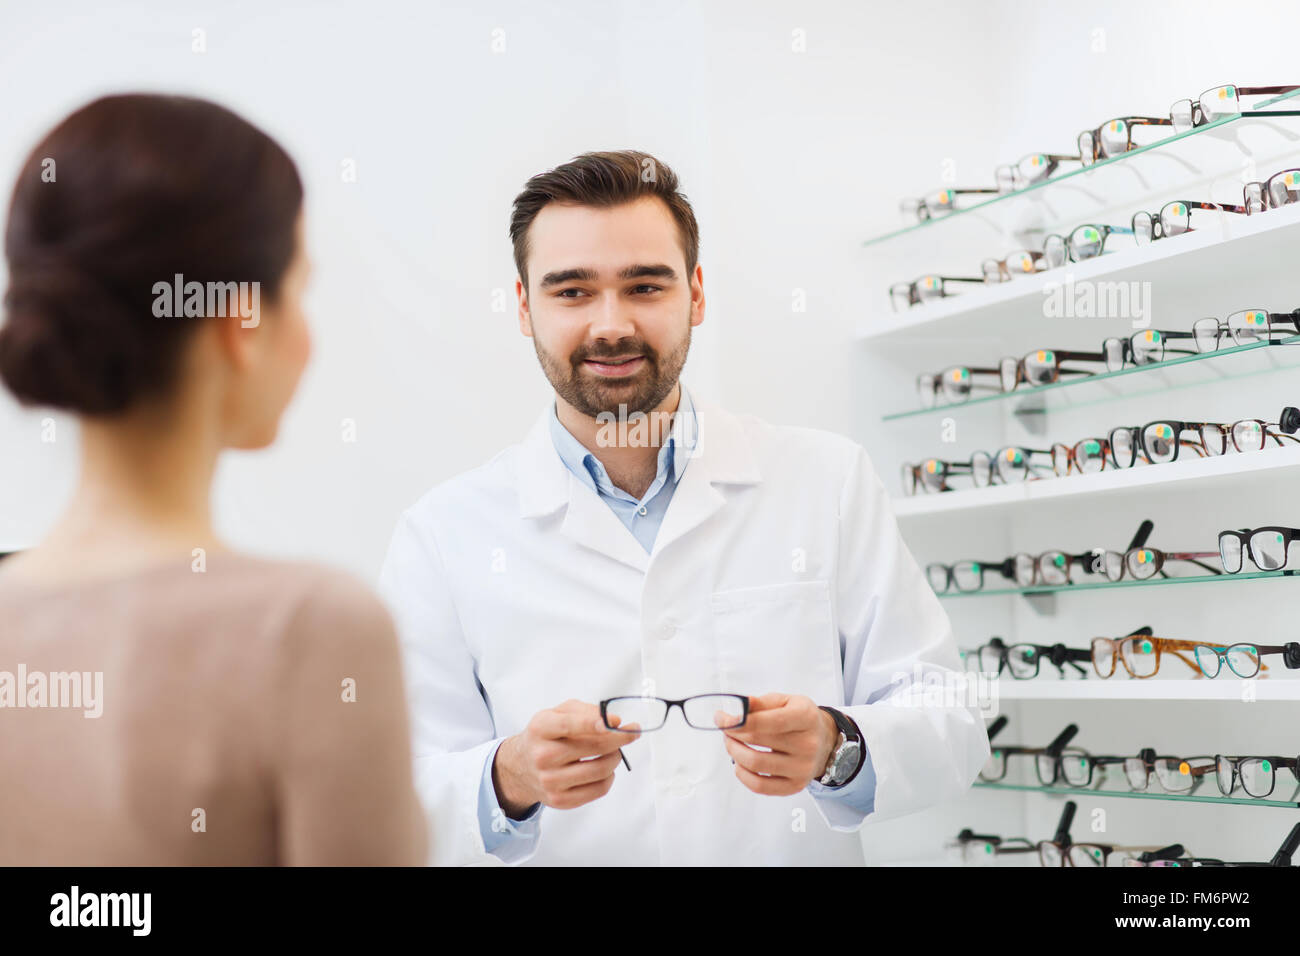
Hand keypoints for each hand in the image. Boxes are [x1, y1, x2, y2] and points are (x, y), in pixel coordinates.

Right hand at [493, 699, 637, 816]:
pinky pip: (599, 790)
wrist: (520, 766)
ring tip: (615, 751)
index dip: (595, 723)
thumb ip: (585, 711)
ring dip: (616, 757)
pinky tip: (605, 768)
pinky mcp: (560, 800)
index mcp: (541, 729)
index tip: (616, 722)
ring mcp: (550, 781)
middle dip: (619, 738)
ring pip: (600, 770)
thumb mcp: (557, 713)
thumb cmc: (546, 735)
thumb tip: (614, 722)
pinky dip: (610, 777)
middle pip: (593, 748)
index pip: (569, 725)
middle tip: (629, 733)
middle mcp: (542, 756)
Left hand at [722, 693, 839, 795]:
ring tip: (731, 743)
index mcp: (805, 717)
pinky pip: (760, 786)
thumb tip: (736, 708)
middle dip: (733, 733)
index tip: (721, 718)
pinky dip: (743, 775)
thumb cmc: (800, 718)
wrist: (825, 741)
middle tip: (725, 728)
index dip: (738, 721)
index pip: (766, 721)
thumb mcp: (785, 701)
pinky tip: (740, 764)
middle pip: (757, 740)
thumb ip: (760, 703)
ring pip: (755, 764)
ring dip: (734, 752)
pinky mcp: (795, 786)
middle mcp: (808, 744)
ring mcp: (802, 768)